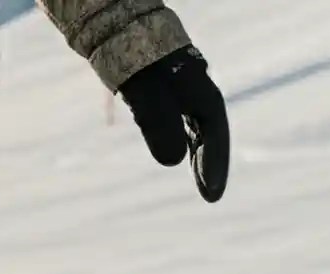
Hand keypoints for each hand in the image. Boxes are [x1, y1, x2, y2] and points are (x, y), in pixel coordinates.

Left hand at [119, 46, 229, 202]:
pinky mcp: (167, 86)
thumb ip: (157, 123)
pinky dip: (186, 139)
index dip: (213, 163)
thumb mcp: (143, 92)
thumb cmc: (131, 56)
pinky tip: (182, 153)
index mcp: (197, 88)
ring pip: (198, 125)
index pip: (213, 132)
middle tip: (210, 196)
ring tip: (202, 183)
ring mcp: (183, 87)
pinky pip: (185, 118)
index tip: (210, 194)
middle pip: (210, 131)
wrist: (116, 22)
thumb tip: (171, 162)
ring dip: (200, 154)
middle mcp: (196, 87)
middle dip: (210, 163)